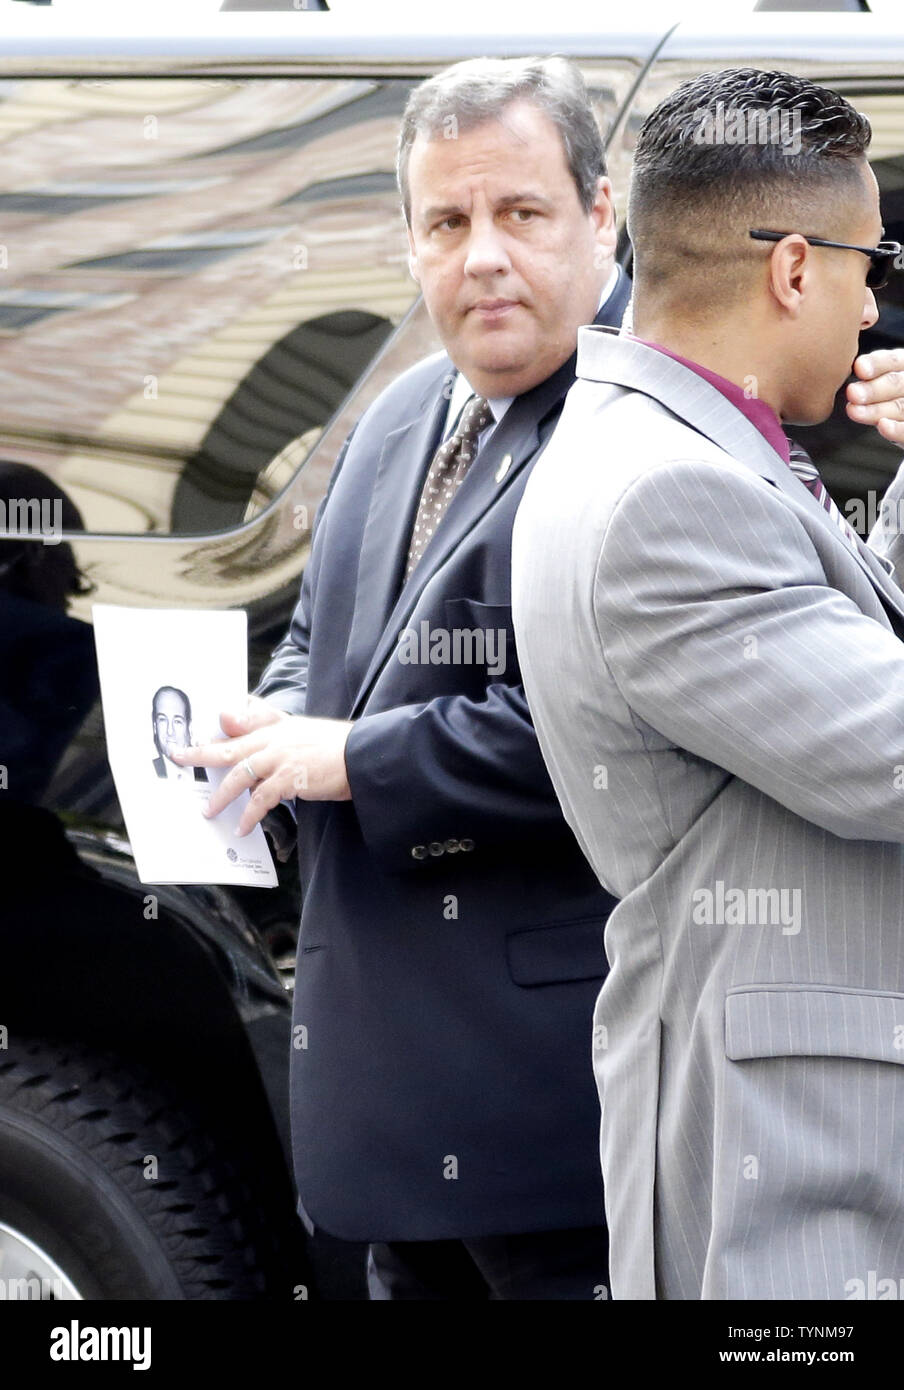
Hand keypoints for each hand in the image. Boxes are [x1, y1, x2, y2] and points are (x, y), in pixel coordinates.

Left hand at [170, 696, 352, 834]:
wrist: (362, 756)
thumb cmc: (334, 745)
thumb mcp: (298, 727)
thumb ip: (266, 719)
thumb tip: (236, 707)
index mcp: (276, 726)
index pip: (238, 726)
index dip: (212, 733)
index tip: (191, 739)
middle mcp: (274, 739)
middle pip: (229, 747)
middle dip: (201, 754)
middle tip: (179, 758)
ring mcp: (281, 758)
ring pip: (240, 776)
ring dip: (222, 796)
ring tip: (209, 811)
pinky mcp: (290, 779)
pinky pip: (261, 799)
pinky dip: (250, 814)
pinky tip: (244, 827)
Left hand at [846, 349, 903, 443]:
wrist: (900, 421)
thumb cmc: (880, 395)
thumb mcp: (875, 378)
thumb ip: (861, 373)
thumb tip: (829, 364)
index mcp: (901, 367)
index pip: (892, 361)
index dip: (877, 363)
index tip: (859, 368)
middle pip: (896, 384)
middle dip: (873, 389)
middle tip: (852, 393)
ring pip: (899, 407)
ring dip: (876, 410)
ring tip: (854, 411)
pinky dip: (897, 429)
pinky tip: (883, 426)